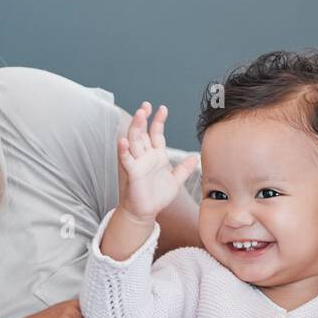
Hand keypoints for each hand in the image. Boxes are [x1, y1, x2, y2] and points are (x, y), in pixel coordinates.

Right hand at [116, 102, 198, 222]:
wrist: (146, 212)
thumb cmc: (157, 196)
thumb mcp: (175, 181)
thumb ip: (184, 169)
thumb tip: (195, 158)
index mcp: (156, 156)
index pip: (156, 133)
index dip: (158, 120)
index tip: (162, 108)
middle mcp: (145, 156)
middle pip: (142, 132)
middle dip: (143, 118)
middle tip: (145, 105)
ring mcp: (138, 163)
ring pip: (133, 141)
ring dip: (135, 127)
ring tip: (139, 114)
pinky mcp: (132, 173)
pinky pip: (126, 160)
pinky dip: (124, 150)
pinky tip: (122, 140)